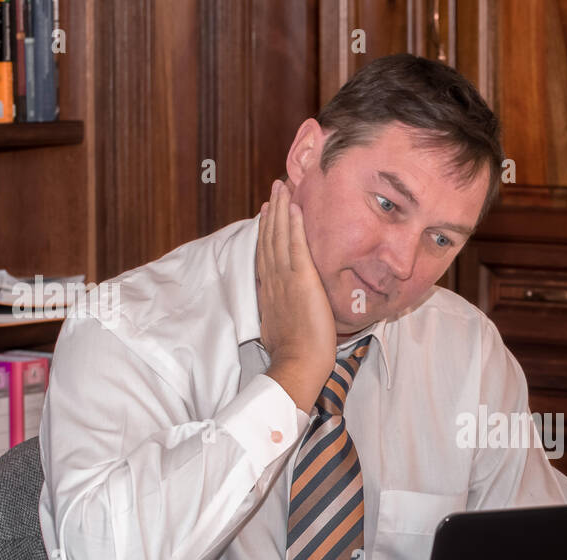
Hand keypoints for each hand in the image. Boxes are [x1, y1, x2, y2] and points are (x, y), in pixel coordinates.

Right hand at [256, 179, 336, 412]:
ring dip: (281, 210)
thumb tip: (282, 312)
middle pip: (269, 239)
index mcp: (269, 292)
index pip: (265, 255)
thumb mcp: (280, 330)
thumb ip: (281, 314)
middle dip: (272, 213)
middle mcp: (273, 281)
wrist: (298, 364)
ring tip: (282, 188)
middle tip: (274, 190)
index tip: (266, 214)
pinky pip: (295, 245)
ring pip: (279, 237)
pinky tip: (295, 207)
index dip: (265, 233)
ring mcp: (286, 279)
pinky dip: (293, 225)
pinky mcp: (301, 280)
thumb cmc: (294, 356)